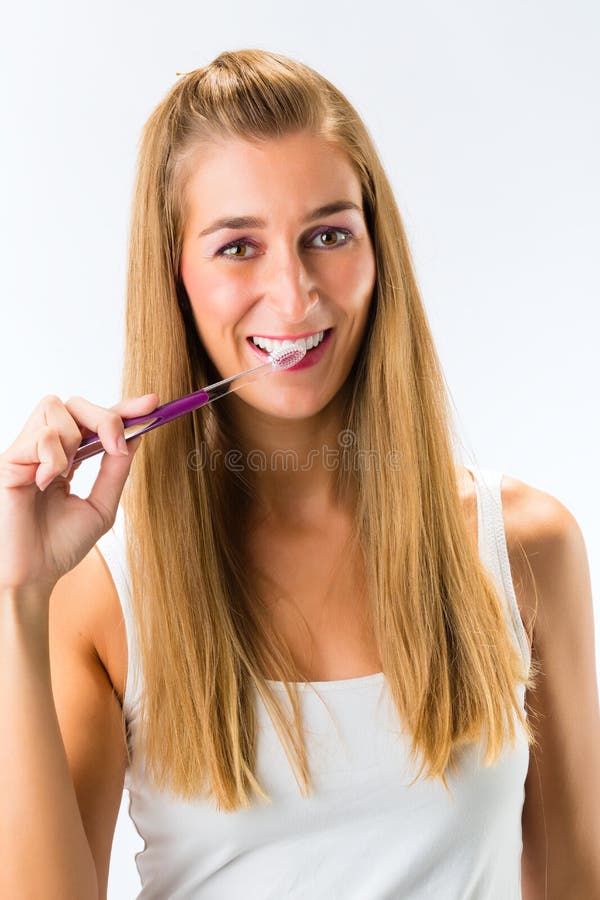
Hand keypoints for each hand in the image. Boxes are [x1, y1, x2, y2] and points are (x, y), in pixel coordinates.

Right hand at [0, 392, 158, 592]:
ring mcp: (27, 452)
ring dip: (73, 438)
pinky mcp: (10, 460)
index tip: (153, 404)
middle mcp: (47, 450)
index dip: (125, 408)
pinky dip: (53, 458)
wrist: (33, 576)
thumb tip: (137, 435)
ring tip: (66, 474)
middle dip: (105, 417)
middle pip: (75, 403)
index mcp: (69, 458)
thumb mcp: (101, 506)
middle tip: (116, 446)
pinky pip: (40, 436)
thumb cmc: (59, 547)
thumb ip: (116, 470)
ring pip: (55, 408)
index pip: (96, 420)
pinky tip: (46, 484)